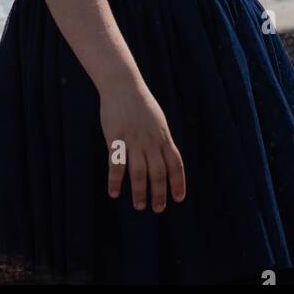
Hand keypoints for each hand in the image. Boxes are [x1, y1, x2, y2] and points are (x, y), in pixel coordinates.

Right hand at [100, 81, 185, 212]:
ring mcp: (134, 140)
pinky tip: (114, 193)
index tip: (178, 198)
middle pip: (159, 172)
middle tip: (158, 209)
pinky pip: (116, 165)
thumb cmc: (141, 103)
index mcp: (163, 136)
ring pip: (139, 172)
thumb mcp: (158, 121)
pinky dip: (115, 181)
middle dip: (160, 193)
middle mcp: (151, 141)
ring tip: (140, 206)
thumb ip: (162, 140)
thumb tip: (167, 159)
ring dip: (140, 192)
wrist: (123, 85)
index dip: (178, 182)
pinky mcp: (116, 139)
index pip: (175, 164)